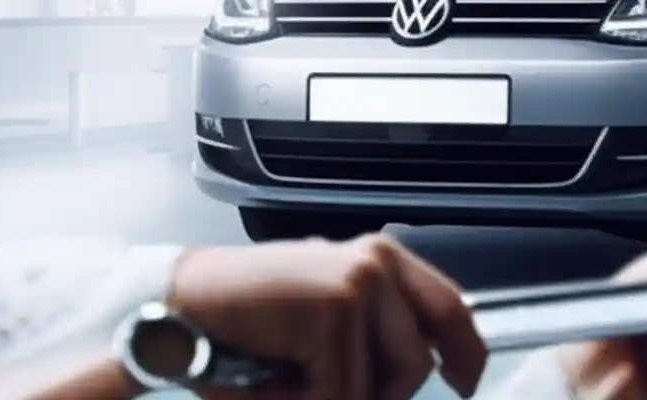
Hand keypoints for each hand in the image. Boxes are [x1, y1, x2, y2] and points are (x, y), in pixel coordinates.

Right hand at [168, 234, 486, 399]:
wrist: (179, 306)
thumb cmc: (250, 324)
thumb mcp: (329, 326)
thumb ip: (375, 338)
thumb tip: (428, 372)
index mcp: (382, 261)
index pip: (449, 307)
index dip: (466, 353)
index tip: (466, 383)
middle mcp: (378, 262)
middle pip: (416, 365)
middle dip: (374, 397)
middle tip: (315, 389)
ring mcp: (359, 283)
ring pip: (379, 387)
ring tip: (283, 379)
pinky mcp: (335, 310)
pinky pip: (338, 393)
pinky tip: (268, 381)